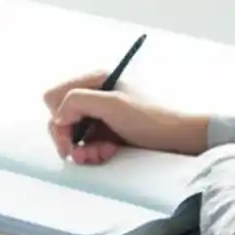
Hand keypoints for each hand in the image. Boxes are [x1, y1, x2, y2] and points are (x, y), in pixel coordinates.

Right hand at [43, 71, 208, 164]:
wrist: (179, 138)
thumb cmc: (151, 118)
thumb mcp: (113, 105)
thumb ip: (78, 101)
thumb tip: (57, 117)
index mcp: (96, 80)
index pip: (55, 96)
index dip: (59, 117)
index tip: (70, 135)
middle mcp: (95, 95)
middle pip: (60, 117)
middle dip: (68, 137)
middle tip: (78, 152)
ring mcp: (100, 115)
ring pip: (71, 135)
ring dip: (81, 148)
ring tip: (100, 154)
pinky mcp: (106, 133)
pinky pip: (85, 145)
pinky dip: (91, 153)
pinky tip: (106, 154)